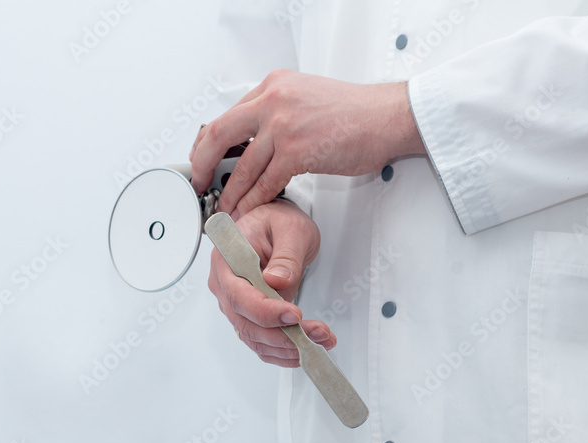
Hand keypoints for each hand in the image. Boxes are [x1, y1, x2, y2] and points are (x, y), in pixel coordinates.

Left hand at [190, 70, 423, 215]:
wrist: (387, 116)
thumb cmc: (355, 112)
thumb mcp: (306, 98)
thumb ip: (279, 112)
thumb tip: (258, 138)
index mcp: (273, 86)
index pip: (228, 116)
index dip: (210, 143)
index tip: (204, 159)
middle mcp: (273, 100)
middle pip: (218, 134)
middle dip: (203, 165)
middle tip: (199, 183)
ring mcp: (283, 125)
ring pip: (241, 167)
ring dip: (229, 192)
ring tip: (222, 208)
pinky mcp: (297, 151)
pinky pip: (265, 183)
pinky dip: (253, 200)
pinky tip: (247, 210)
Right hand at [208, 199, 334, 367]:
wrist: (277, 228)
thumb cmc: (278, 222)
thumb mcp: (290, 229)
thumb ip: (285, 256)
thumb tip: (277, 281)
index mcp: (226, 260)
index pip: (238, 295)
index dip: (265, 311)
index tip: (294, 315)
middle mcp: (225, 286)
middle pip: (246, 324)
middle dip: (283, 335)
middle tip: (317, 333)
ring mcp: (236, 304)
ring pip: (255, 337)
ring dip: (288, 346)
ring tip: (321, 340)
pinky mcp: (250, 316)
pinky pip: (261, 342)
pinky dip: (282, 351)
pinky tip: (304, 350)